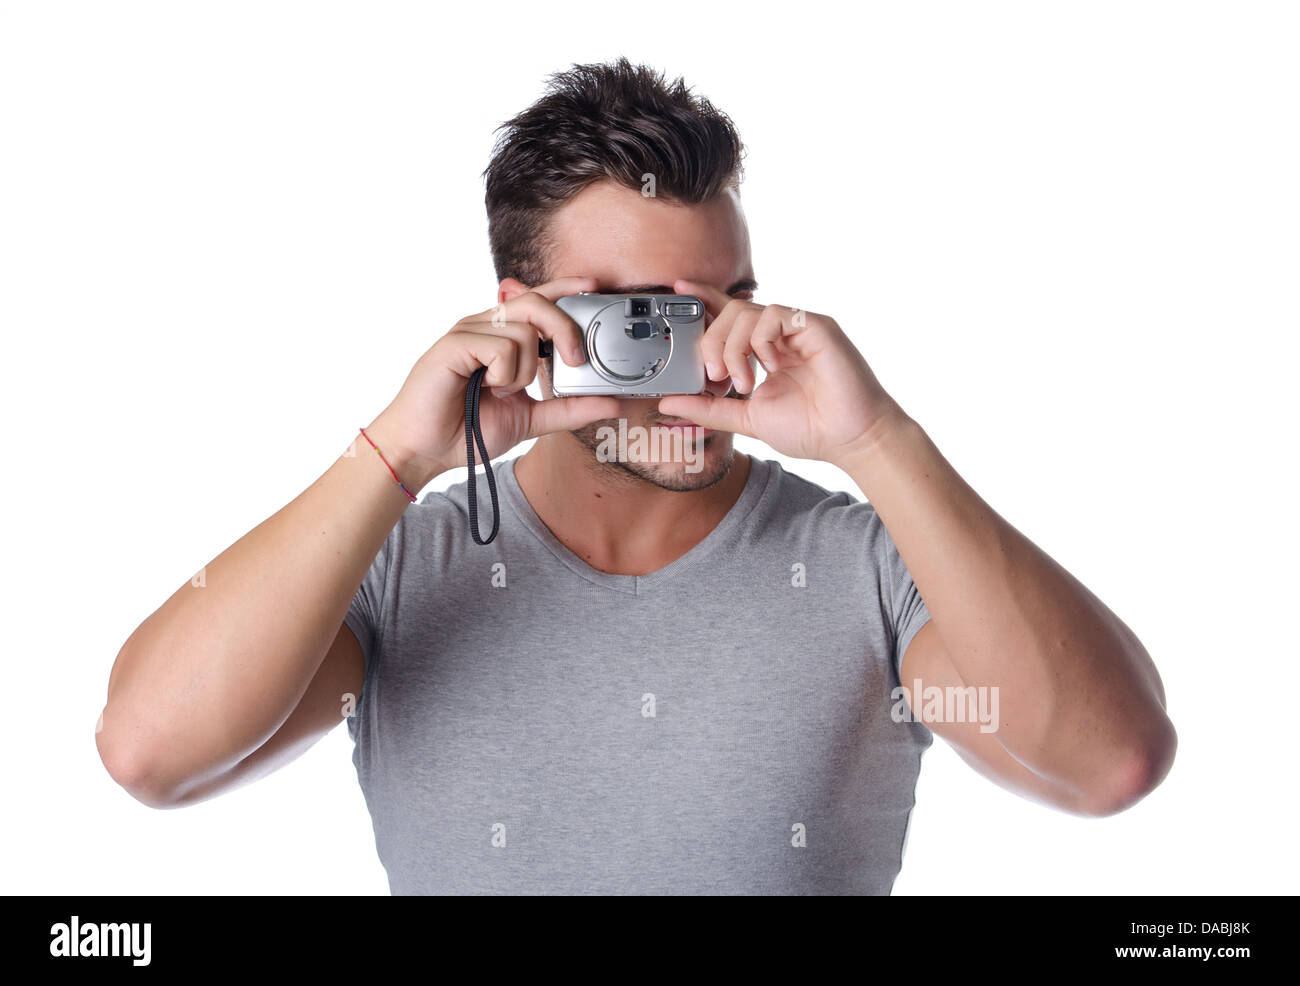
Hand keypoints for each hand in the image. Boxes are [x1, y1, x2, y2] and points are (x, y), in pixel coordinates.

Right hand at [365, 276, 621, 485]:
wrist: (425, 450)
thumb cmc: (467, 430)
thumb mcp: (530, 420)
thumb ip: (568, 409)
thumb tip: (610, 404)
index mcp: (501, 336)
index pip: (537, 298)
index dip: (565, 287)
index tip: (594, 285)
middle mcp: (485, 326)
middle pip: (538, 303)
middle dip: (565, 330)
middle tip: (575, 361)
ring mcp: (468, 331)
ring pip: (523, 330)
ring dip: (524, 371)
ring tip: (501, 391)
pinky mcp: (454, 343)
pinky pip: (501, 346)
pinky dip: (505, 374)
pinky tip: (487, 389)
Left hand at [657, 279, 911, 466]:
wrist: (850, 439)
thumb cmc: (810, 428)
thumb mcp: (747, 419)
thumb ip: (709, 408)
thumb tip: (667, 403)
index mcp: (765, 350)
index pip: (730, 315)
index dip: (704, 299)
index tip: (678, 288)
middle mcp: (781, 334)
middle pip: (731, 312)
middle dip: (712, 342)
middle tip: (715, 376)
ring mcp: (799, 328)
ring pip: (748, 312)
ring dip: (733, 348)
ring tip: (743, 382)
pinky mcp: (816, 326)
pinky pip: (775, 315)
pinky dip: (761, 341)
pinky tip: (769, 367)